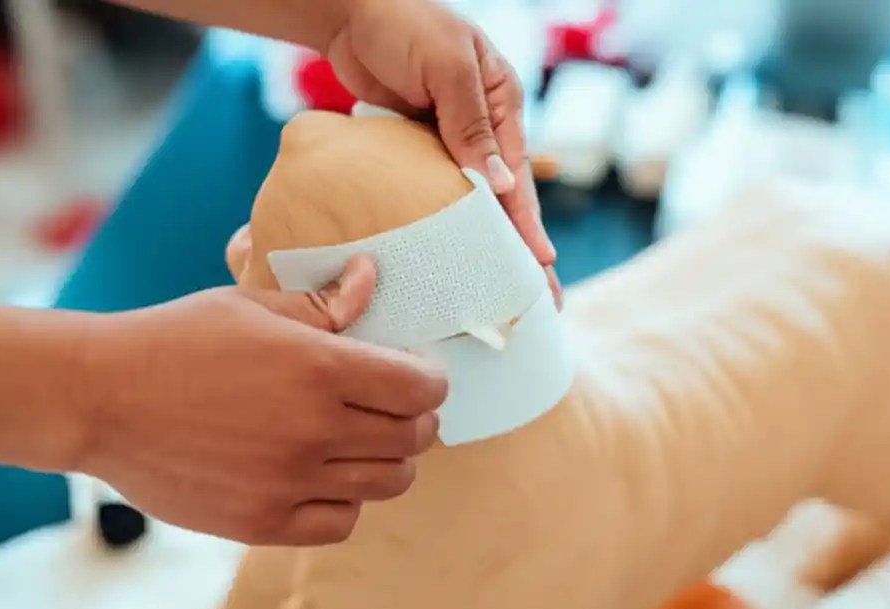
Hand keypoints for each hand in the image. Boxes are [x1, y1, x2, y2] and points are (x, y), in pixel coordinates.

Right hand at [76, 256, 448, 545]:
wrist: (99, 399)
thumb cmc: (177, 340)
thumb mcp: (251, 305)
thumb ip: (323, 303)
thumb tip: (371, 278)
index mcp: (319, 369)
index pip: (421, 389)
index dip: (429, 380)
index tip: (416, 374)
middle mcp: (313, 430)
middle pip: (413, 439)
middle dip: (415, 420)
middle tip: (395, 407)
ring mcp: (289, 482)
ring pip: (386, 484)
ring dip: (386, 461)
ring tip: (363, 442)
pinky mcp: (261, 522)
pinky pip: (340, 522)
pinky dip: (345, 502)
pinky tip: (325, 477)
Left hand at [325, 0, 562, 307]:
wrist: (349, 9)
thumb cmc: (404, 24)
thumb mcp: (446, 67)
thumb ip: (470, 124)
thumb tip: (498, 185)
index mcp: (502, 104)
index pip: (517, 175)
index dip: (527, 224)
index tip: (540, 265)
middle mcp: (481, 127)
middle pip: (502, 197)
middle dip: (516, 247)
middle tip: (534, 298)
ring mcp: (447, 139)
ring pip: (466, 201)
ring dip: (477, 242)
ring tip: (491, 290)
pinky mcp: (414, 148)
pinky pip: (428, 192)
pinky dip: (435, 222)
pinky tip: (440, 256)